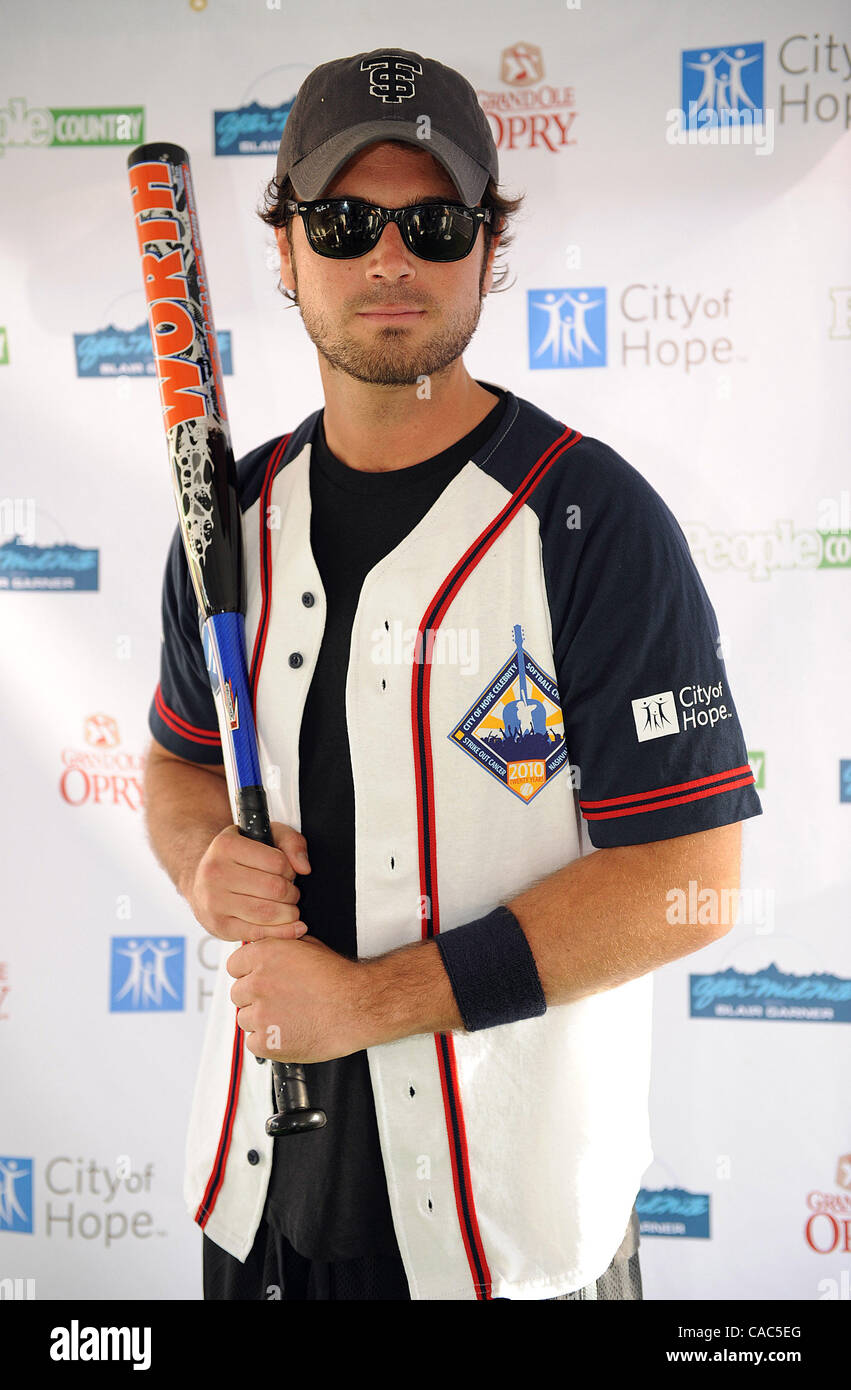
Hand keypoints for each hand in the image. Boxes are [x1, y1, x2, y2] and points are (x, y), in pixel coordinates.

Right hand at [186, 822, 310, 941]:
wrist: (202, 879)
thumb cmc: (239, 857)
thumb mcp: (265, 836)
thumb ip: (291, 843)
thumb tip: (304, 868)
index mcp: (226, 845)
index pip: (277, 862)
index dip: (290, 870)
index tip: (286, 873)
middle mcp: (215, 872)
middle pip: (275, 889)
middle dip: (292, 893)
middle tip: (290, 893)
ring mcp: (214, 901)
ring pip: (268, 913)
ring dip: (289, 913)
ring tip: (289, 908)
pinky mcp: (218, 926)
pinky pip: (258, 933)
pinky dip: (282, 933)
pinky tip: (294, 928)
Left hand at [227, 935, 370, 1062]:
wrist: (358, 1007)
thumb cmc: (338, 978)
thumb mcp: (308, 945)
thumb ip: (280, 947)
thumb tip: (267, 948)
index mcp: (264, 955)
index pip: (234, 966)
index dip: (248, 974)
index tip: (259, 981)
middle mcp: (257, 982)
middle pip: (238, 994)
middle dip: (255, 998)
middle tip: (279, 1001)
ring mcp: (260, 1014)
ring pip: (245, 1019)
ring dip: (261, 1020)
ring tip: (288, 1017)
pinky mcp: (267, 1041)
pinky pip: (253, 1043)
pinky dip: (268, 1041)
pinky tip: (288, 1032)